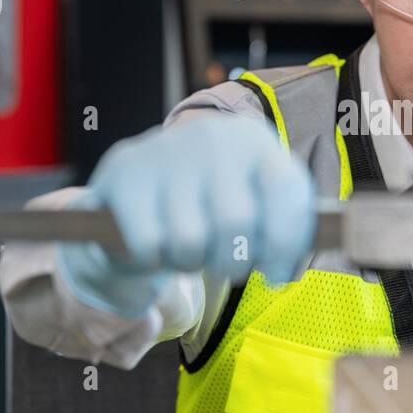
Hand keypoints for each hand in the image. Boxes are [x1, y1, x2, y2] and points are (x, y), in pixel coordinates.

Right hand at [57, 114, 315, 316]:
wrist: (153, 169)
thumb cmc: (220, 195)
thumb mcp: (258, 200)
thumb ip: (283, 232)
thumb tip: (282, 272)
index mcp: (255, 140)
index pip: (287, 192)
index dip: (285, 245)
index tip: (274, 275)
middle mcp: (212, 136)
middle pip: (236, 223)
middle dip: (232, 262)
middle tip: (224, 263)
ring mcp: (165, 150)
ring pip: (189, 241)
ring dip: (190, 262)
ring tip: (189, 247)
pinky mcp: (125, 172)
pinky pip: (149, 245)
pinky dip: (154, 259)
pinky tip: (158, 241)